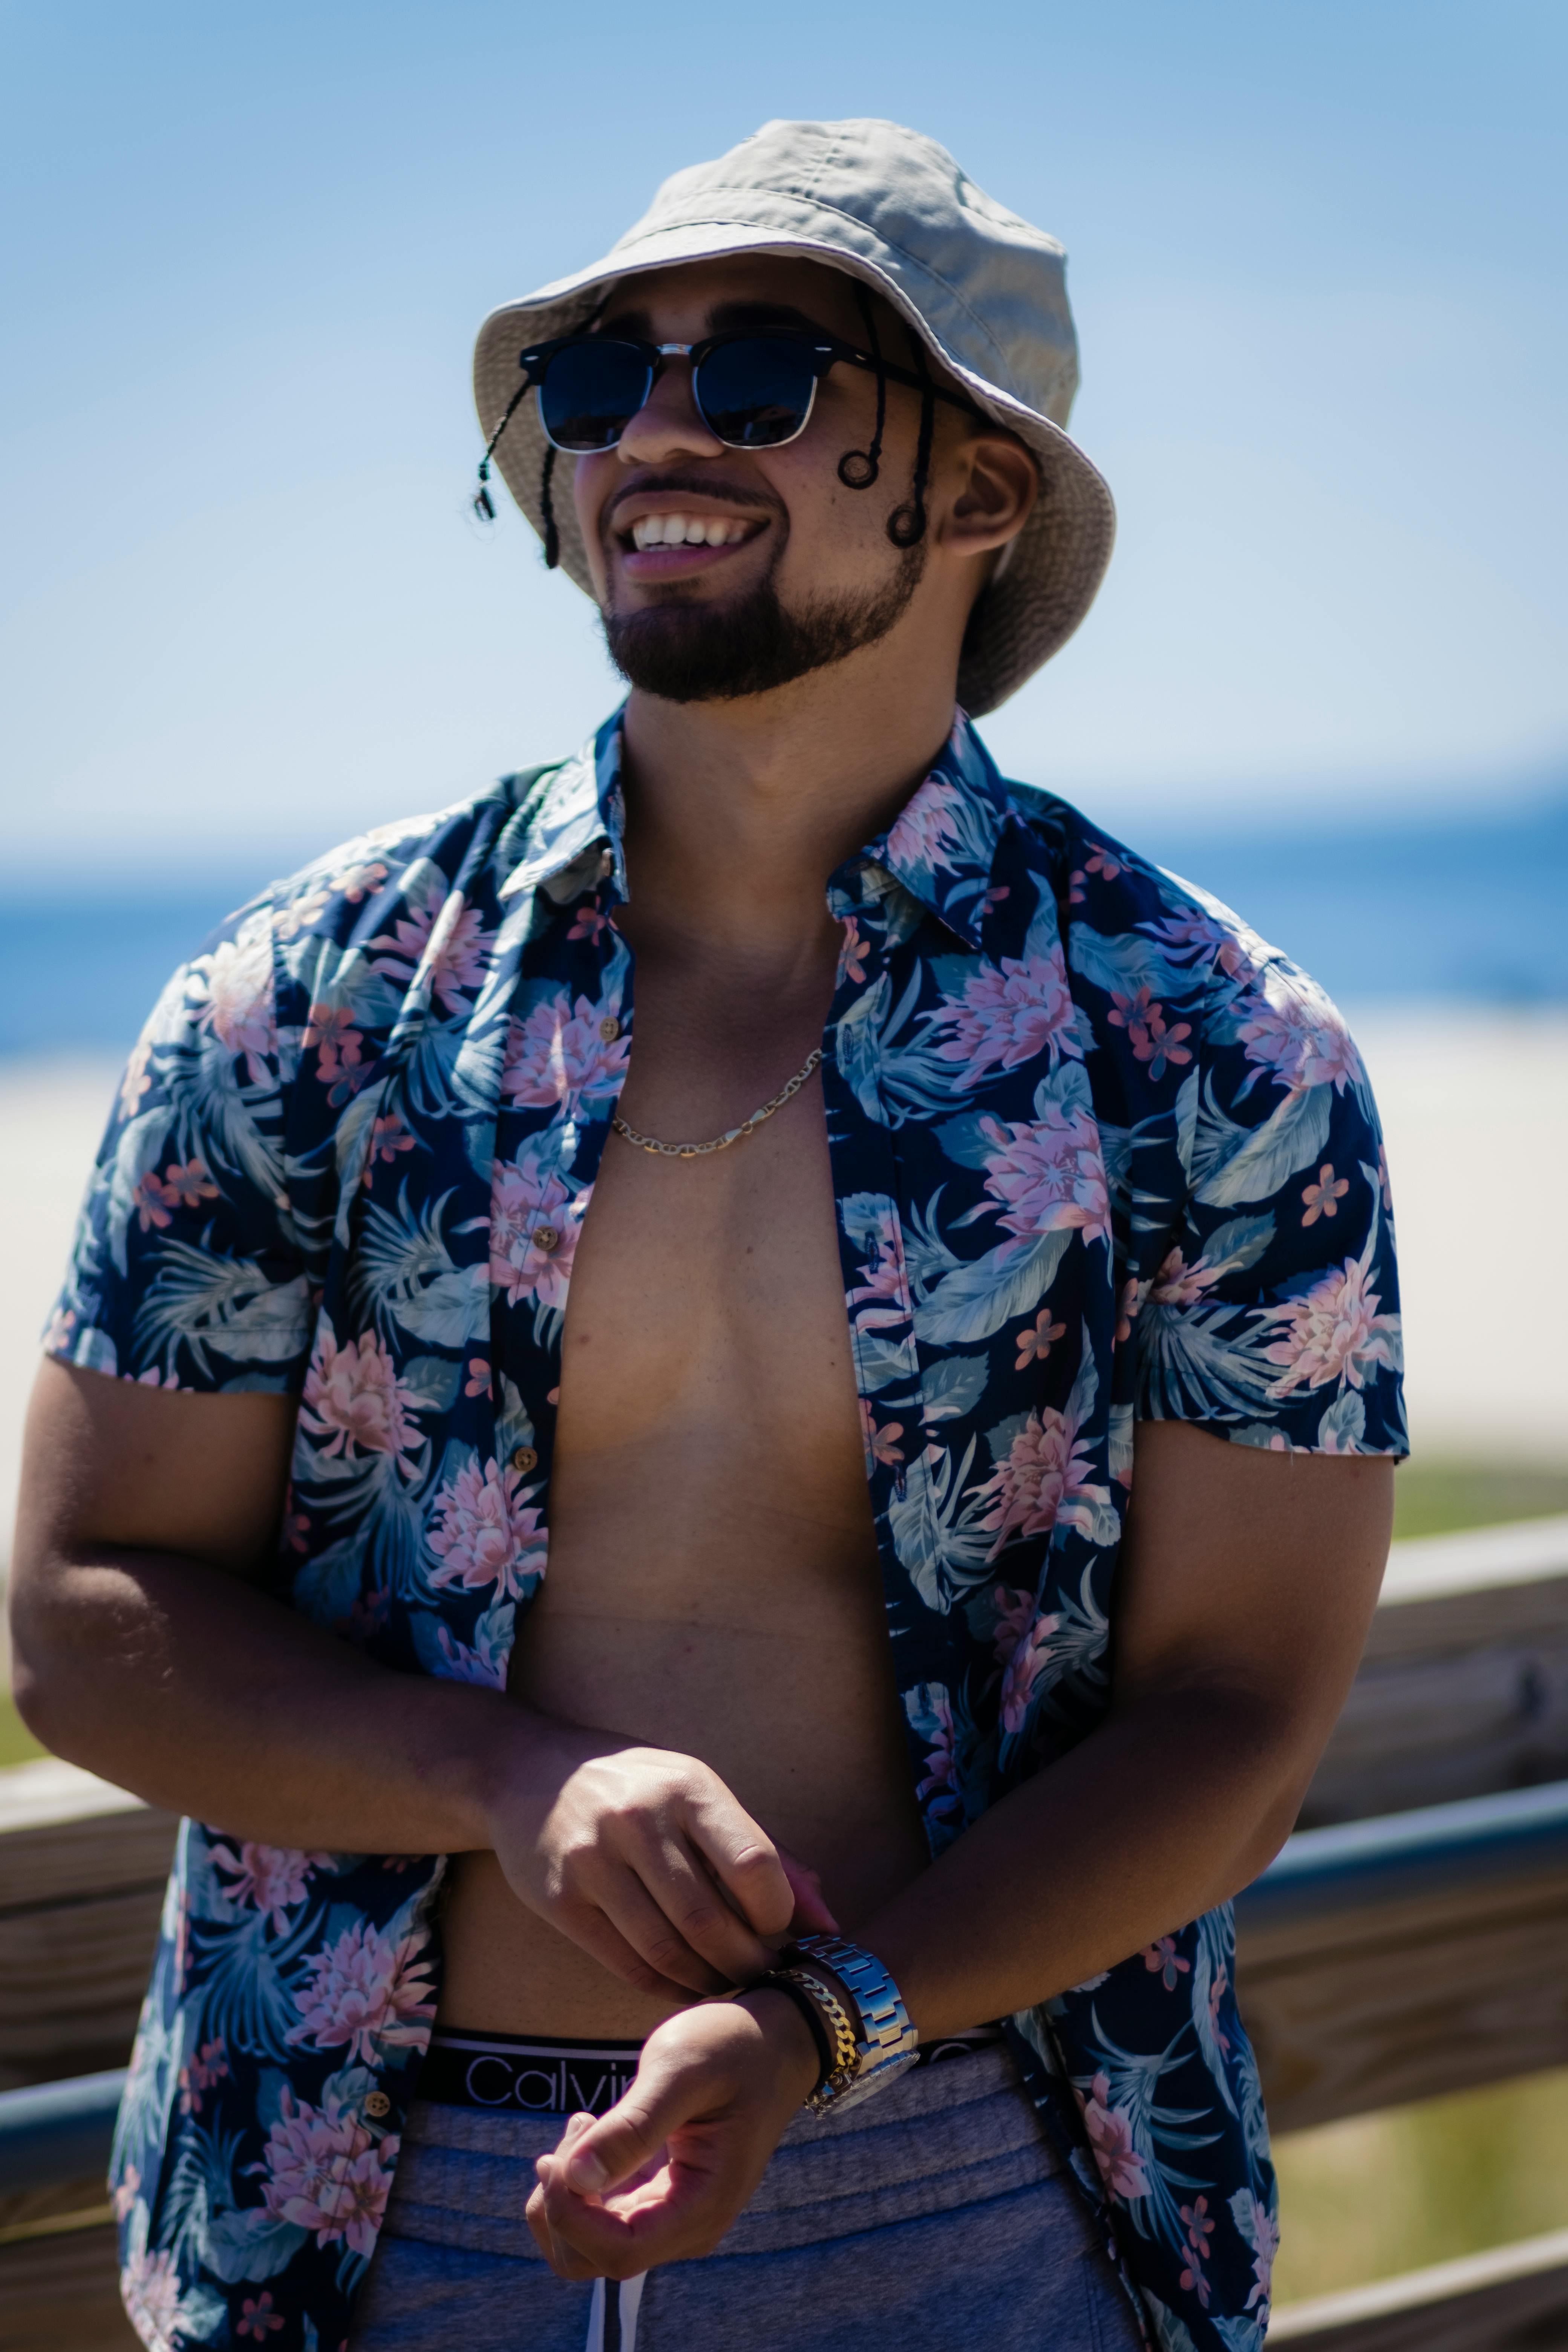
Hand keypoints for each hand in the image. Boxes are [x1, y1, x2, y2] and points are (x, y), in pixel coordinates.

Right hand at [487, 1732, 838, 1999]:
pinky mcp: (561, 1899)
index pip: (754, 1865)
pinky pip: (626, 1963)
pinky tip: (684, 1987)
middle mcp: (640, 1820)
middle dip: (747, 1963)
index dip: (778, 1914)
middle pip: (711, 1920)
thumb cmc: (637, 1787)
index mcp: (687, 1787)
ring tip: (727, 1986)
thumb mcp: (698, 1794)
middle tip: (762, 1977)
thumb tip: (828, 1923)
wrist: (528, 1771)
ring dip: (708, 1982)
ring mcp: (595, 1860)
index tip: (782, 1931)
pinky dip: (665, 1987)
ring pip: (668, 1949)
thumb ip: (762, 1852)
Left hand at [527, 1991, 820, 2278]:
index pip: (619, 2253)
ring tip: (585, 2122)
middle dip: (560, 2202)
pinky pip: (598, 2220)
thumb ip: (632, 2125)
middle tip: (581, 2123)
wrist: (770, 2042)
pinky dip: (575, 2184)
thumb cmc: (733, 2046)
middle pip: (591, 2260)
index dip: (572, 2216)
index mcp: (703, 2206)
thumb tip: (575, 2177)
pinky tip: (591, 2128)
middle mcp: (687, 2227)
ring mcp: (671, 2217)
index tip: (558, 2153)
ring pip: (585, 2246)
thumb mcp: (682, 2068)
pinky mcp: (657, 2200)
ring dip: (562, 2193)